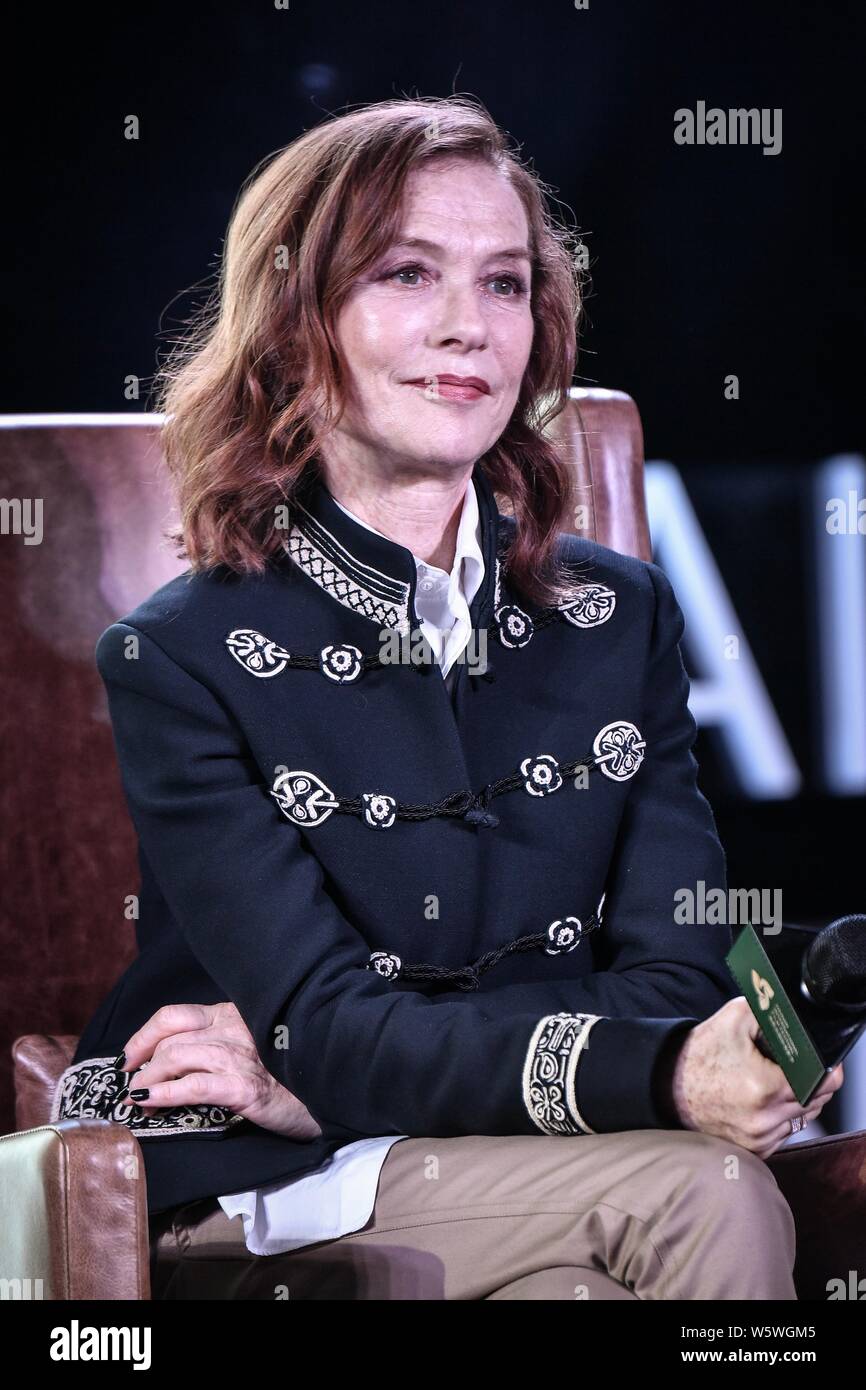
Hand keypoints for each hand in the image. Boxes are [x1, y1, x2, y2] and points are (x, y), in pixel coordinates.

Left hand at [118, 1002, 322, 1140]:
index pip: (174, 1015)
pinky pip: (195, 1086)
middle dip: (142, 1065)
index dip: (143, 1036)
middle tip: (133, 1090)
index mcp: (233, 1015)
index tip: (128, 1059)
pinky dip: (166, 1093)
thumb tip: (169, 1062)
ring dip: (148, 1081)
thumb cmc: (288, 1075)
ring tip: (139, 1102)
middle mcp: (233, 1028)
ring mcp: (240, 1056)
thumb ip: (218, 1045)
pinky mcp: (246, 1087)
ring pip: (176, 1058)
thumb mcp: (251, 1047)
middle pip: (169, 1039)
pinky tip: (152, 1104)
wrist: (329, 1094)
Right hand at [669, 996, 844, 1158]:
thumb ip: (773, 1013)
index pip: (822, 1083)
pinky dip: (781, 1117)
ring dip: (796, 1101)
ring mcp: (759, 1140)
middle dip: (810, 1081)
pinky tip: (762, 1101)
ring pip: (802, 1118)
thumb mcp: (735, 1017)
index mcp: (763, 1087)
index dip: (825, 1068)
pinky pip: (785, 1133)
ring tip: (771, 1082)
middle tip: (788, 1066)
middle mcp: (763, 1120)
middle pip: (816, 1101)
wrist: (666, 1085)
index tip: (818, 1060)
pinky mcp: (754, 1151)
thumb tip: (800, 1019)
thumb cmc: (699, 1053)